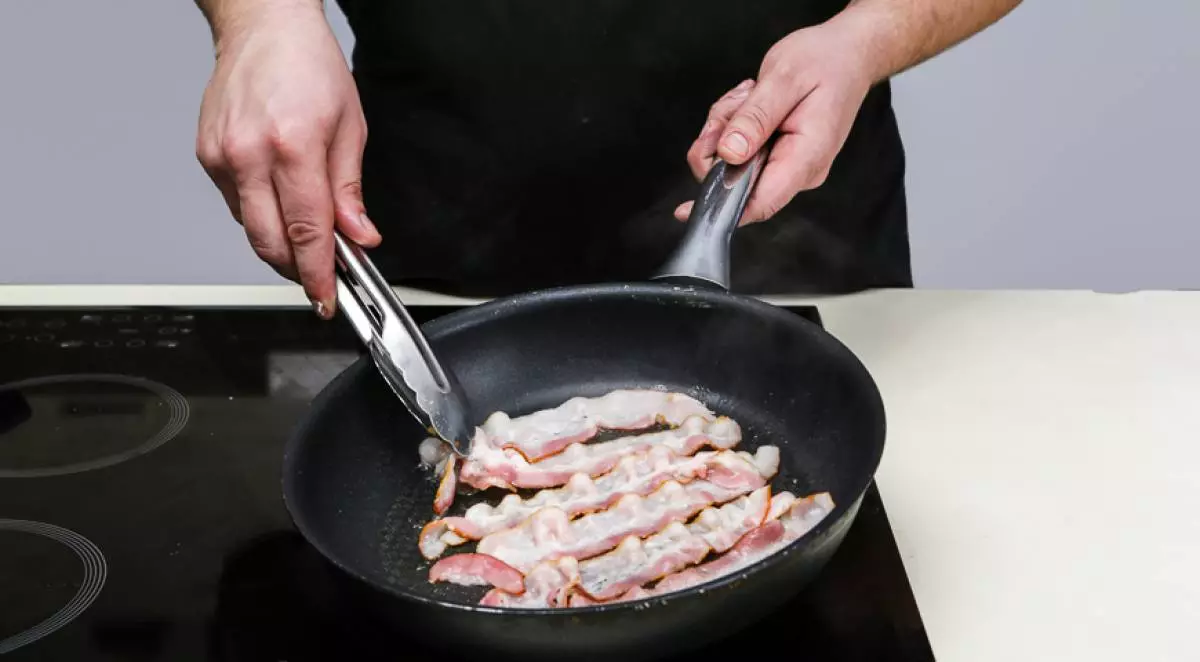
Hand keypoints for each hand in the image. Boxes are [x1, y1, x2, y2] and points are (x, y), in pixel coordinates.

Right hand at [195, 4, 379, 317]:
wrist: (263, 28)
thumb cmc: (308, 66)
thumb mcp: (349, 127)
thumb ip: (350, 190)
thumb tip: (359, 236)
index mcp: (292, 146)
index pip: (307, 231)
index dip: (319, 274)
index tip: (327, 299)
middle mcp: (250, 154)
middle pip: (271, 242)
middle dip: (298, 270)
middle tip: (322, 278)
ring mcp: (222, 157)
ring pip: (251, 230)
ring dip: (280, 244)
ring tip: (307, 238)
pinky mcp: (207, 156)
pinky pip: (236, 207)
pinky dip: (261, 216)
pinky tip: (279, 202)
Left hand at [677, 21, 873, 223]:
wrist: (846, 53)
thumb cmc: (825, 62)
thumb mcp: (785, 79)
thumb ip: (756, 118)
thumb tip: (728, 153)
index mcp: (806, 157)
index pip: (760, 203)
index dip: (722, 208)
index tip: (687, 209)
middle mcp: (799, 171)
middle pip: (736, 181)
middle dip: (718, 145)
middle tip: (734, 106)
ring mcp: (788, 165)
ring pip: (732, 163)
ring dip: (725, 128)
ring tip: (749, 96)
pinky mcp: (778, 156)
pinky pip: (739, 152)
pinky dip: (733, 126)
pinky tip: (750, 102)